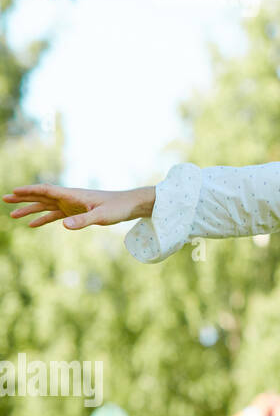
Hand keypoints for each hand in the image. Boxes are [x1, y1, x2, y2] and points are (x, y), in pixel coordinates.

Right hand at [3, 184, 153, 228]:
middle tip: (5, 199)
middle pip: (42, 196)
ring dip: (30, 209)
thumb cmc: (118, 208)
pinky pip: (55, 215)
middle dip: (23, 198)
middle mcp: (70, 198)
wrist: (131, 205)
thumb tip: (63, 225)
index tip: (14, 192)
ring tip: (12, 214)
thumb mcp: (101, 216)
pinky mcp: (77, 212)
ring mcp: (72, 205)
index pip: (47, 190)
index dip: (30, 191)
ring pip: (46, 205)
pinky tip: (32, 224)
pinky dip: (43, 218)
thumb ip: (83, 221)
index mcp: (73, 195)